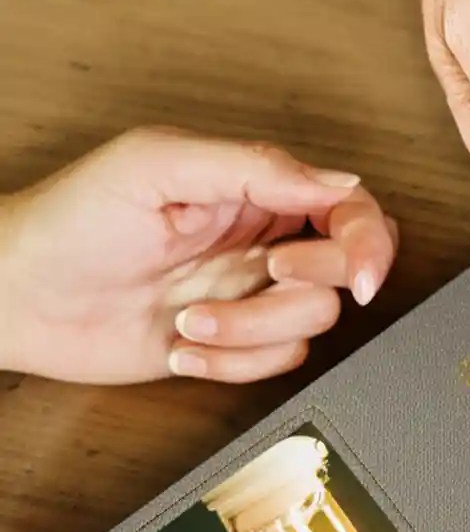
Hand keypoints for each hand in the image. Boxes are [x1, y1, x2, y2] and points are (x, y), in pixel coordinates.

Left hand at [0, 127, 397, 384]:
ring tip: (191, 317)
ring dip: (251, 328)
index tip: (361, 276)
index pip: (350, 209)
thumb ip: (257, 166)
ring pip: (313, 323)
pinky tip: (183, 345)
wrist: (15, 298)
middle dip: (310, 286)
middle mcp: (264, 241)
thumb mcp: (160, 166)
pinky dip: (232, 364)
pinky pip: (277, 365)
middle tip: (264, 277)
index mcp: (257, 188)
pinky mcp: (232, 345)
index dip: (371, 242)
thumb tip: (342, 183)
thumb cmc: (71, 219)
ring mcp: (250, 296)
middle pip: (347, 270)